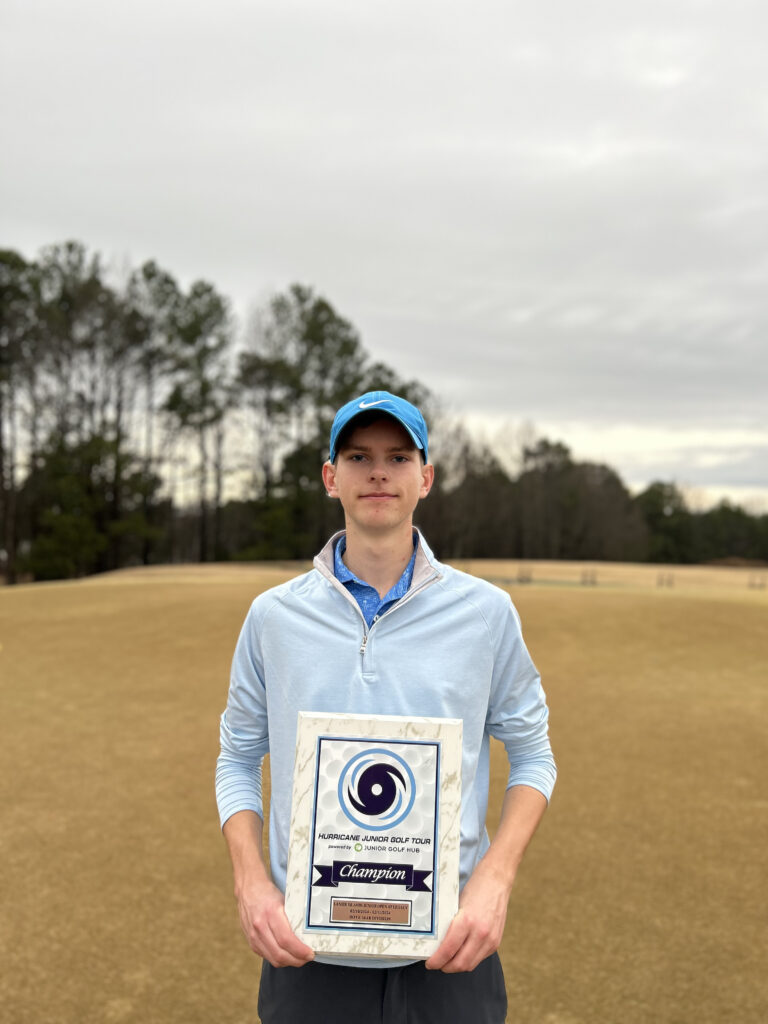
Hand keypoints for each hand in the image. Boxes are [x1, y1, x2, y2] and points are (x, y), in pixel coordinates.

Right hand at [236, 875, 314, 967]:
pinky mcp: (250, 942)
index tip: (310, 953)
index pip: (286, 939)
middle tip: (307, 958)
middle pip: (279, 954)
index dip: (300, 951)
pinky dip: (278, 959)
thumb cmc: (269, 894)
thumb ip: (293, 917)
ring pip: (273, 959)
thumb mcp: (285, 900)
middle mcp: (260, 926)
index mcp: (271, 913)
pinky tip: (287, 955)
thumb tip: (309, 933)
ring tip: (299, 958)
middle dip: (297, 960)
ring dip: (288, 962)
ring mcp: (253, 936)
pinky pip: (266, 956)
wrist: (248, 890)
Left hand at [424, 858, 511, 973]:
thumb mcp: (457, 904)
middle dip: (445, 967)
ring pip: (470, 965)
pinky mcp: (496, 942)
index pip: (448, 950)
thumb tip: (437, 942)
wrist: (497, 879)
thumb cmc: (475, 887)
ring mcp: (490, 939)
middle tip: (437, 964)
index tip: (430, 963)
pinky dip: (469, 959)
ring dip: (457, 966)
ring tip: (447, 961)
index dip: (437, 961)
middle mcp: (480, 933)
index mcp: (467, 921)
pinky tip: (462, 953)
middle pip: (460, 963)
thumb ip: (450, 924)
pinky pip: (480, 958)